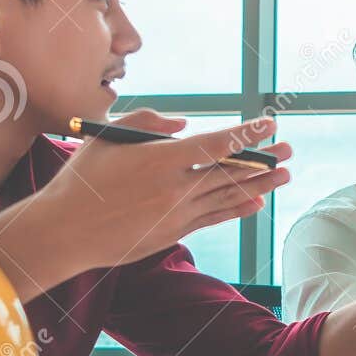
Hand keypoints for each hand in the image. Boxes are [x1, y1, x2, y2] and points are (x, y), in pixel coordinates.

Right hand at [37, 111, 289, 271]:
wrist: (66, 231)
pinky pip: (214, 218)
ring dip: (260, 184)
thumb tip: (184, 125)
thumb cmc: (82, 179)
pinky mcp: (174, 233)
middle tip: (289, 149)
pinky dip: (237, 208)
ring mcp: (177, 214)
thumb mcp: (108, 137)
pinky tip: (257, 201)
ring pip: (227, 196)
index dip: (247, 134)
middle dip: (263, 159)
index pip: (217, 144)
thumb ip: (148, 122)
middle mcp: (176, 188)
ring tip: (285, 174)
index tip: (270, 122)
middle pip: (230, 171)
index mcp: (161, 159)